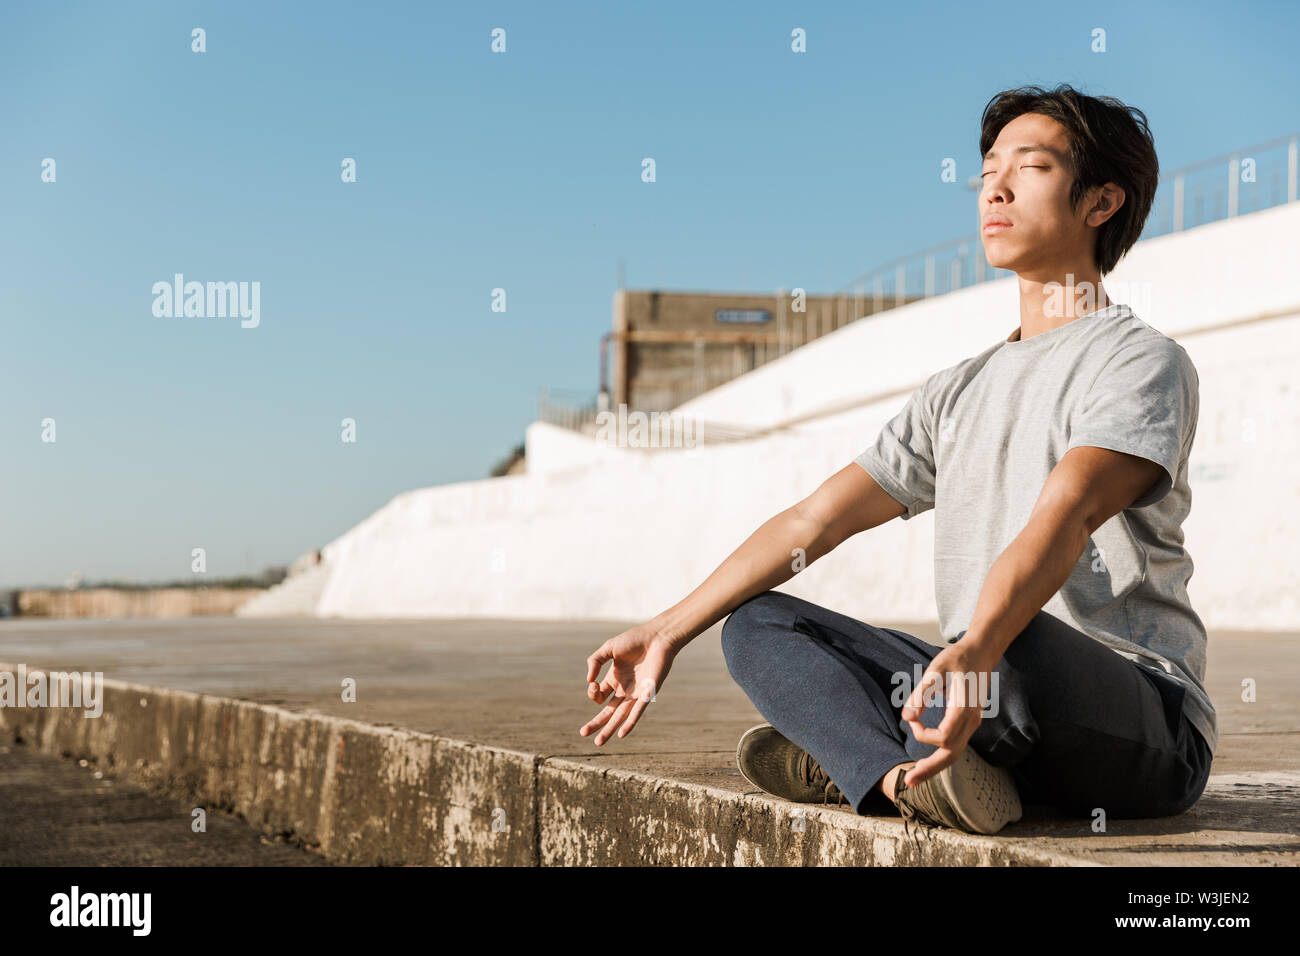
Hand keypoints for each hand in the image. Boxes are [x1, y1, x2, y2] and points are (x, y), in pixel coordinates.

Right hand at [579, 624, 678, 745]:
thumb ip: (595, 661)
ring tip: (598, 742)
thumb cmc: (635, 639)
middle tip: (583, 734)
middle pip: (608, 711)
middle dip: (596, 723)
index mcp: (615, 679)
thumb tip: (589, 681)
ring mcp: (637, 693)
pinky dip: (629, 723)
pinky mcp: (648, 693)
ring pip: (621, 716)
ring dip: (609, 729)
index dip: (593, 694)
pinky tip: (621, 734)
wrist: (658, 637)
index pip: (599, 696)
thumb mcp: (609, 648)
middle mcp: (625, 689)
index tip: (593, 684)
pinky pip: (637, 712)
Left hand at [901, 641, 999, 786]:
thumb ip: (921, 693)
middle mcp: (972, 720)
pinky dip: (941, 756)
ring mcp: (973, 723)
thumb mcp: (936, 669)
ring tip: (915, 777)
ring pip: (956, 754)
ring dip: (935, 767)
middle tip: (908, 782)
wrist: (981, 652)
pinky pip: (956, 746)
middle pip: (952, 755)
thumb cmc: (957, 657)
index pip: (943, 737)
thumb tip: (906, 716)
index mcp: (964, 708)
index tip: (911, 717)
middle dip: (930, 770)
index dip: (922, 733)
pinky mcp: (969, 723)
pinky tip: (927, 762)